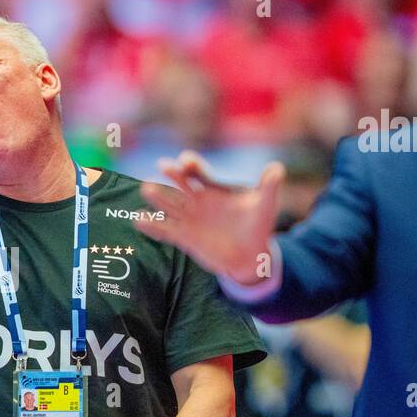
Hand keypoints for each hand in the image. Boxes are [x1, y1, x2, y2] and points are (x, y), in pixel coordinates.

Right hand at [136, 151, 283, 284]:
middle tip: (163, 166)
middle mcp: (197, 200)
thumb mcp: (265, 205)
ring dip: (158, 197)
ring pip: (169, 204)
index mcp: (213, 188)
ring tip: (147, 188)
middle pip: (180, 184)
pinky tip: (139, 220)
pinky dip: (153, 225)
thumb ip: (269, 187)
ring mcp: (188, 218)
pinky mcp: (183, 237)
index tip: (186, 161)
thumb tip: (277, 167)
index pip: (198, 172)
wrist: (250, 255)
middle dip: (172, 175)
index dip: (191, 165)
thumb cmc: (257, 225)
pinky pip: (165, 230)